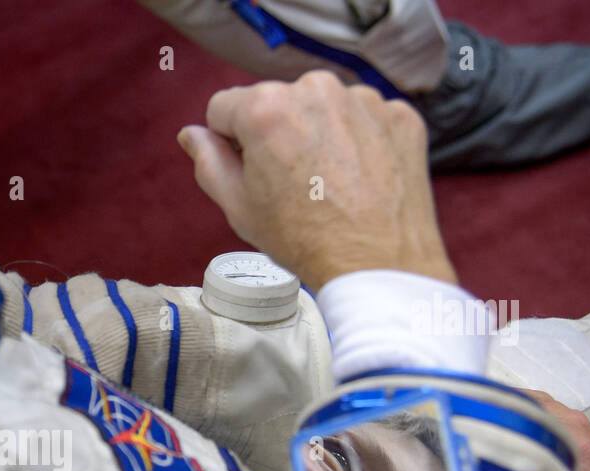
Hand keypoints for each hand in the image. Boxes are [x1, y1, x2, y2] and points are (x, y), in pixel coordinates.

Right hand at [178, 72, 455, 291]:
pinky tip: (359, 179)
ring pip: (322, 108)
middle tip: (291, 184)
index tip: (249, 172)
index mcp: (266, 107)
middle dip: (277, 134)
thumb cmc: (302, 239)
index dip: (228, 142)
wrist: (377, 264)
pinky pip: (364, 119)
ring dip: (318, 134)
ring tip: (328, 183)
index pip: (224, 107)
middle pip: (277, 102)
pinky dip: (359, 142)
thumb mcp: (237, 206)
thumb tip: (191, 135)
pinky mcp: (398, 114)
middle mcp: (315, 88)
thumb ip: (207, 161)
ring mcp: (363, 99)